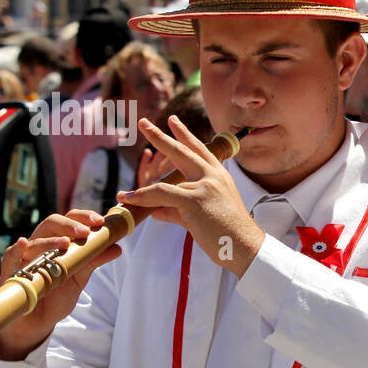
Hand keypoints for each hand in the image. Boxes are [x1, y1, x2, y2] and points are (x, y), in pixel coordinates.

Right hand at [0, 210, 122, 361]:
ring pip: (34, 241)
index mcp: (57, 241)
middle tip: (85, 232)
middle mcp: (40, 244)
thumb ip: (94, 260)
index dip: (83, 216)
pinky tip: (22, 243)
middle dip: (68, 225)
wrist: (39, 320)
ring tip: (65, 244)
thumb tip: (116, 248)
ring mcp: (24, 257)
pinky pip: (9, 258)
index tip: (100, 221)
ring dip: (50, 241)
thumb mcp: (80, 276)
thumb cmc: (57, 293)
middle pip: (51, 224)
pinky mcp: (11, 272)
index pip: (69, 220)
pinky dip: (16, 250)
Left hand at [117, 115, 264, 276]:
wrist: (244, 246)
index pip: (199, 149)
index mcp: (219, 175)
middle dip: (159, 136)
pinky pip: (160, 195)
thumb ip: (179, 209)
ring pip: (164, 185)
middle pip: (182, 151)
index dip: (185, 135)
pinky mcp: (194, 200)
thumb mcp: (205, 214)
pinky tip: (127, 199)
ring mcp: (203, 186)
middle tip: (143, 123)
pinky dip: (142, 198)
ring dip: (141, 192)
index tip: (173, 121)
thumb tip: (156, 210)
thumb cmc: (229, 234)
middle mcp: (212, 176)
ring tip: (123, 195)